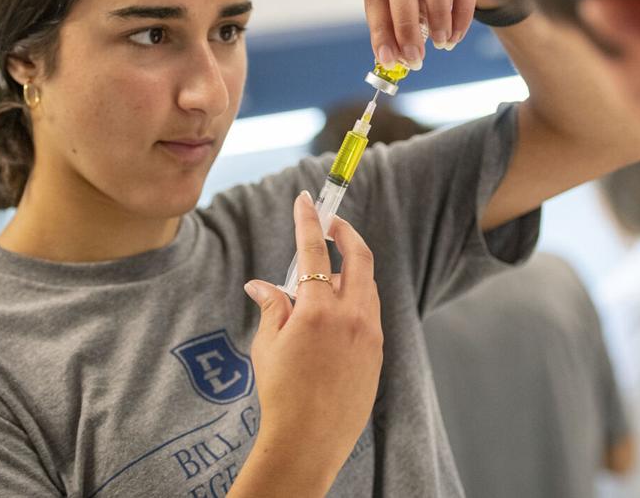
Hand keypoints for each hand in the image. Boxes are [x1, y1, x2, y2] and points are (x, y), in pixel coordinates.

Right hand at [233, 192, 382, 496]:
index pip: (314, 251)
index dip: (309, 220)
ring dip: (351, 269)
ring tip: (327, 274)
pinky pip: (370, 313)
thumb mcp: (268, 346)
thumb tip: (262, 284)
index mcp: (320, 311)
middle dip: (347, 233)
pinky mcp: (377, 352)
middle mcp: (352, 316)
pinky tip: (336, 311)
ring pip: (367, 286)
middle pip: (359, 258)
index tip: (307, 199)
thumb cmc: (282, 394)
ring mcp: (370, 334)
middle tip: (333, 223)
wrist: (309, 441)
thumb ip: (272, 307)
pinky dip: (356, 299)